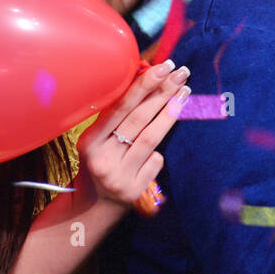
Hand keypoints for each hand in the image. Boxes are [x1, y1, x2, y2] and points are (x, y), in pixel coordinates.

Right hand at [76, 60, 190, 207]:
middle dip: (162, 93)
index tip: (162, 67)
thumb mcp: (98, 139)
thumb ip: (118, 116)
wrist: (94, 205)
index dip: (143, 86)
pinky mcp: (134, 190)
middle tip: (181, 73)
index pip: (120, 107)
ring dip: (171, 112)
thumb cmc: (101, 160)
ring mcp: (119, 176)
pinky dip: (159, 151)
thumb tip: (150, 79)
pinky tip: (160, 143)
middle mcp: (102, 158)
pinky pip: (155, 161)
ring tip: (185, 92)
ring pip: (151, 138)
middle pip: (139, 119)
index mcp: (89, 140)